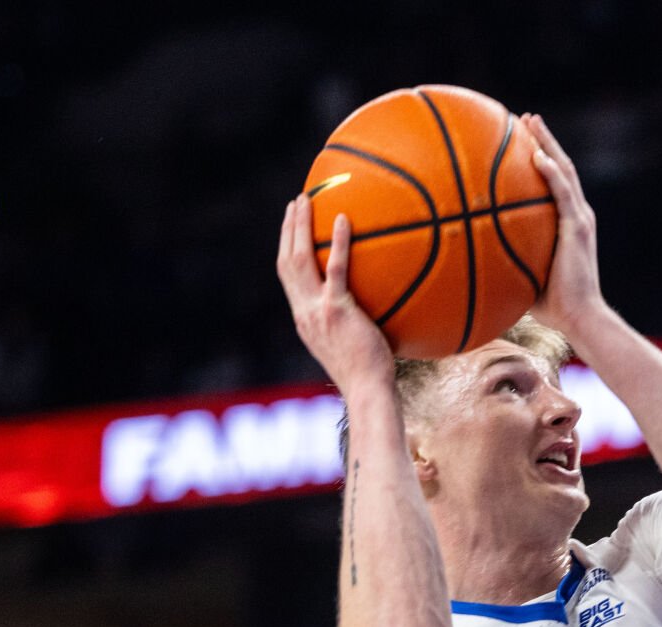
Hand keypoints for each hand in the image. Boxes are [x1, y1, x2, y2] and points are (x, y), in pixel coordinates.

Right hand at [276, 195, 395, 391]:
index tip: (292, 226)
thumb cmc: (369, 374)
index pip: (288, 278)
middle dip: (288, 229)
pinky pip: (335, 269)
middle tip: (296, 202)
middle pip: (286, 262)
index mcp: (304, 319)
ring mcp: (316, 311)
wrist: (367, 391)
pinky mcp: (336, 311)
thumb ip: (353, 321)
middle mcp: (303, 313)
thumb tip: (374, 304)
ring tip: (308, 199)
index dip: (286, 249)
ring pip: (299, 260)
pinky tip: (343, 219)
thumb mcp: (353, 344)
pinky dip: (337, 242)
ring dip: (300, 227)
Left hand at [522, 114, 606, 341]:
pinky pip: (563, 192)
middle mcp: (577, 215)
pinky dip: (552, 172)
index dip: (540, 158)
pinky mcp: (578, 227)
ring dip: (547, 143)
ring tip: (531, 121)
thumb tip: (470, 258)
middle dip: (543, 139)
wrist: (580, 317)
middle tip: (525, 118)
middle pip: (560, 167)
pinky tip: (537, 155)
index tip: (521, 140)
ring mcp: (580, 218)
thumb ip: (505, 260)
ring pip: (564, 170)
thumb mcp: (523, 275)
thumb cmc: (552, 306)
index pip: (554, 183)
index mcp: (568, 224)